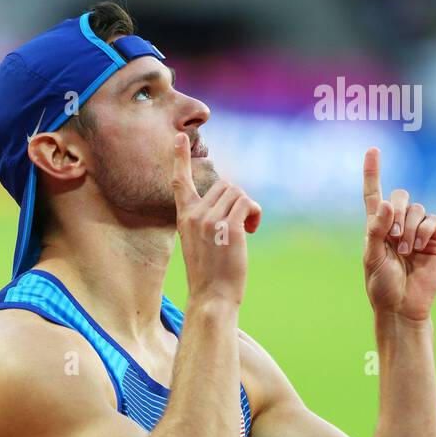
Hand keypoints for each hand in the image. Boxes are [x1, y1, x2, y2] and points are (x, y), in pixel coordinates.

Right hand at [173, 132, 261, 307]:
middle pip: (224, 185)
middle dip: (238, 200)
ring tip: (246, 230)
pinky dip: (255, 213)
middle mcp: (195, 216)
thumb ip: (208, 219)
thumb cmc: (209, 275)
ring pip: (237, 192)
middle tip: (241, 224)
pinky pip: (248, 203)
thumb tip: (234, 199)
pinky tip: (251, 231)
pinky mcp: (229, 228)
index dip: (180, 159)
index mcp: (185, 218)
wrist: (211, 298)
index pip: (180, 182)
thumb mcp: (200, 242)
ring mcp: (211, 221)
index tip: (180, 138)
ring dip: (248, 207)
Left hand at [363, 147, 435, 321]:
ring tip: (405, 251)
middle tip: (393, 238)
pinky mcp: (432, 238)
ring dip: (409, 228)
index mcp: (376, 228)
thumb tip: (386, 204)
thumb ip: (376, 230)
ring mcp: (415, 231)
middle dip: (397, 212)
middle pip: (400, 195)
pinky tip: (418, 247)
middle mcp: (396, 225)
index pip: (373, 195)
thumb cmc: (382, 287)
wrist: (403, 307)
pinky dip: (424, 230)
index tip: (373, 149)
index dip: (372, 172)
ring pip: (417, 207)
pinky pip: (432, 219)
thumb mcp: (372, 259)